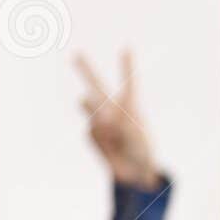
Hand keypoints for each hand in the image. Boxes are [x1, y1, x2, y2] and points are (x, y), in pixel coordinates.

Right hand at [75, 51, 159, 188]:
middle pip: (97, 85)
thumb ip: (113, 120)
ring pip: (88, 105)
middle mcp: (114, 110)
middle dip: (86, 70)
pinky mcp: (92, 133)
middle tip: (77, 54)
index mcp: (131, 108)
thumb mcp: (134, 135)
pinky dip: (100, 138)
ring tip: (107, 120)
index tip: (127, 48)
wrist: (134, 171)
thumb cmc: (142, 151)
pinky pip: (91, 130)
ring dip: (90, 105)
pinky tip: (109, 146)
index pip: (129, 84)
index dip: (127, 66)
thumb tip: (94, 115)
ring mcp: (100, 121)